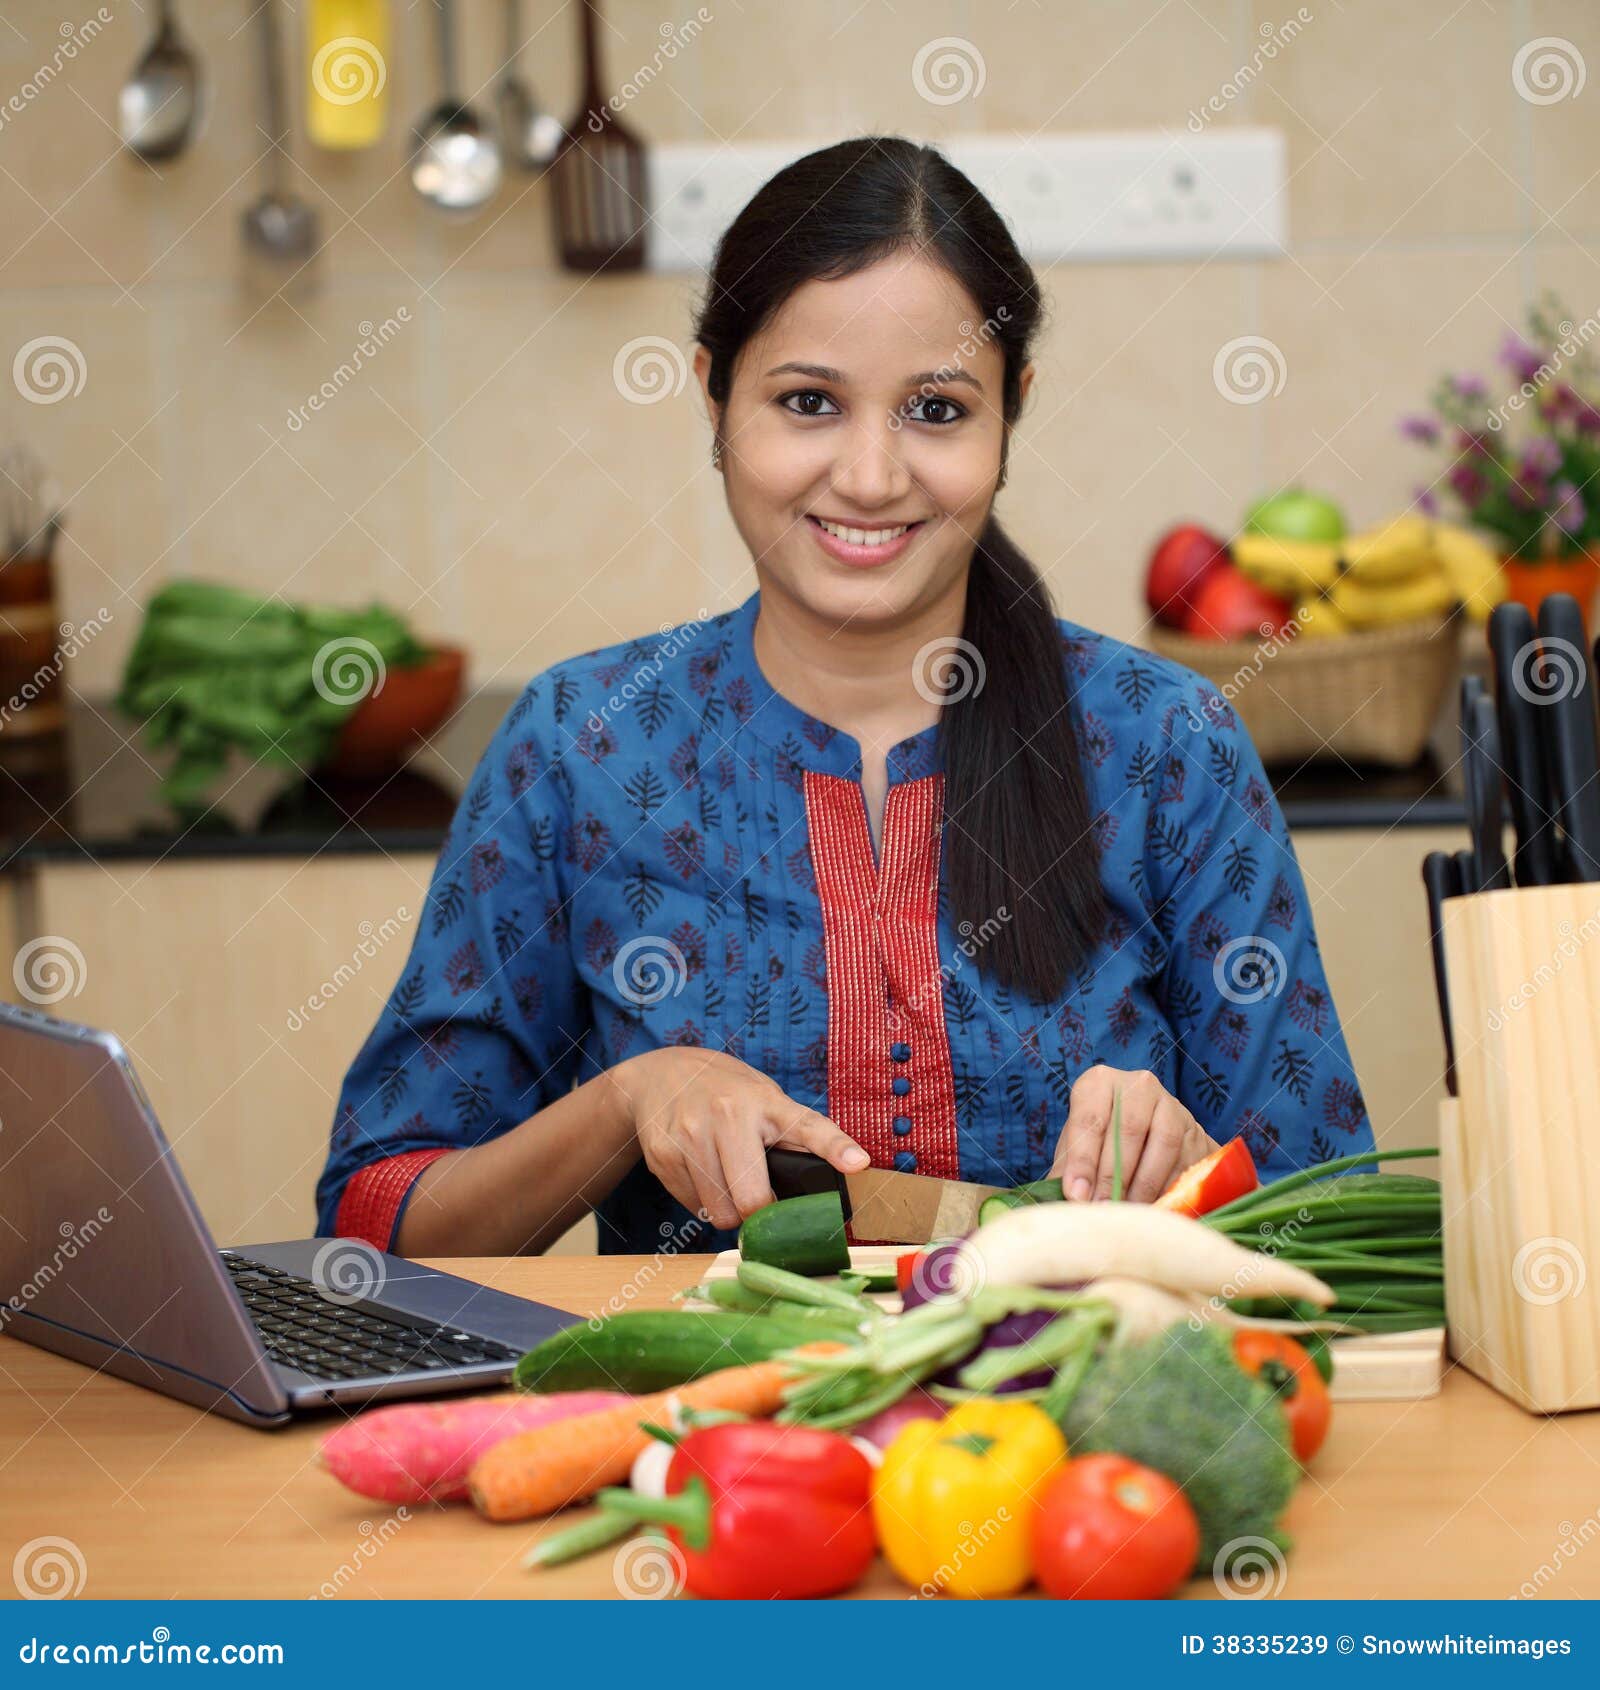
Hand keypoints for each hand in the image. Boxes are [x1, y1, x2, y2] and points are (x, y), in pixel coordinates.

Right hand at [611, 1047, 868, 1231]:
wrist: (660, 1075)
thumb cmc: (726, 1092)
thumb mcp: (765, 1098)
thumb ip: (794, 1135)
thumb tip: (836, 1177)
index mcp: (766, 1102)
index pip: (809, 1126)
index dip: (835, 1147)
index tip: (858, 1163)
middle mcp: (727, 1115)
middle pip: (753, 1200)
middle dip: (759, 1211)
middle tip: (758, 1196)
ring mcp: (690, 1136)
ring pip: (720, 1213)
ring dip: (728, 1210)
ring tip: (726, 1179)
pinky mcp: (662, 1156)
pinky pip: (693, 1208)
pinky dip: (701, 1202)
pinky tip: (699, 1172)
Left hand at [1048, 1065, 1217, 1204]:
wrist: (1150, 1131)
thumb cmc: (1102, 1139)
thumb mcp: (1080, 1145)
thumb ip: (1069, 1169)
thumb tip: (1066, 1201)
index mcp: (1099, 1082)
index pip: (1090, 1119)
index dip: (1082, 1159)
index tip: (1076, 1194)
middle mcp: (1137, 1085)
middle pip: (1127, 1131)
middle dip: (1112, 1177)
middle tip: (1102, 1210)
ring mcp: (1171, 1105)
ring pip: (1162, 1145)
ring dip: (1143, 1186)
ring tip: (1127, 1213)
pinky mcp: (1195, 1130)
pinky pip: (1185, 1161)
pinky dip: (1169, 1189)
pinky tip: (1153, 1208)